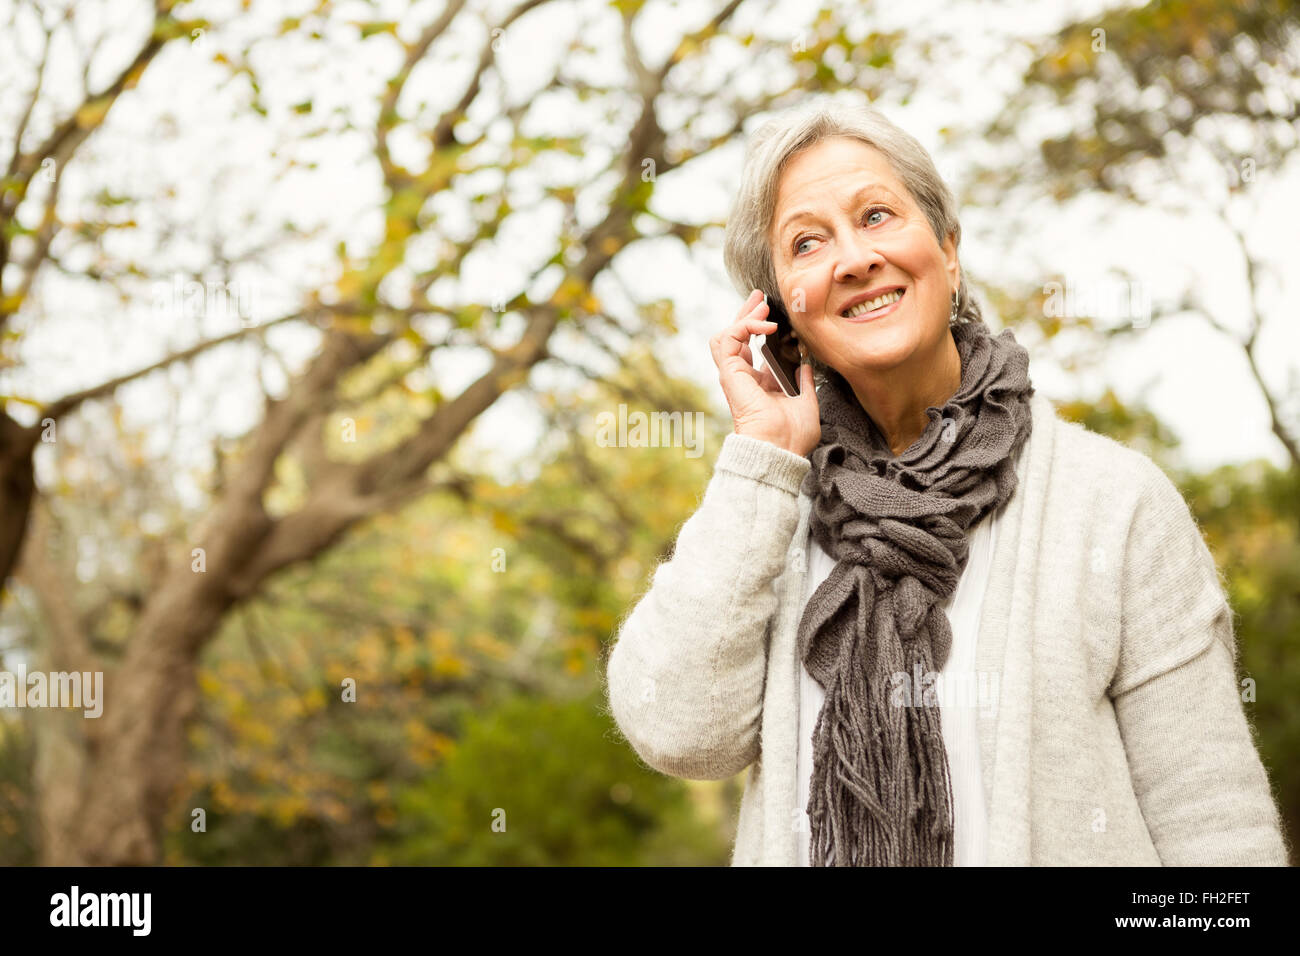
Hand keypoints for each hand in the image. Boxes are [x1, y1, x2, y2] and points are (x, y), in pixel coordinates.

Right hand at [709, 289, 820, 456]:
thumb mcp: (806, 401)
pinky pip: (729, 338)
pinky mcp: (729, 372)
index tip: (778, 315)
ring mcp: (735, 375)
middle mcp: (745, 377)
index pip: (755, 348)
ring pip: (727, 335)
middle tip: (761, 296)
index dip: (763, 330)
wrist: (779, 447)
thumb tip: (805, 363)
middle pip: (738, 337)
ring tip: (761, 304)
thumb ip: (804, 381)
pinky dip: (745, 325)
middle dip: (748, 313)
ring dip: (743, 316)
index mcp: (760, 384)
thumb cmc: (793, 435)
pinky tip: (766, 324)